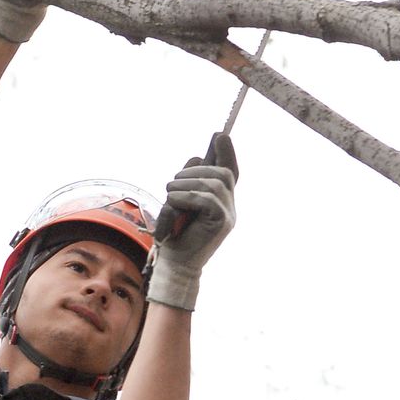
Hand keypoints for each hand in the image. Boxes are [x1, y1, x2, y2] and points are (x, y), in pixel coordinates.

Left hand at [147, 134, 238, 310]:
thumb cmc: (176, 235)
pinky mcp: (221, 224)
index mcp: (221, 201)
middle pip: (220, 173)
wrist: (175, 265)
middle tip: (171, 184)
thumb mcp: (179, 203)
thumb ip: (189, 182)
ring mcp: (228, 216)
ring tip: (168, 199)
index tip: (220, 134)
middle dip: (193, 171)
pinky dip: (183, 198)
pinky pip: (204, 198)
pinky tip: (173, 207)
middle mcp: (229, 207)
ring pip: (209, 184)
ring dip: (182, 186)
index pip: (230, 172)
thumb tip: (197, 156)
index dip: (227, 152)